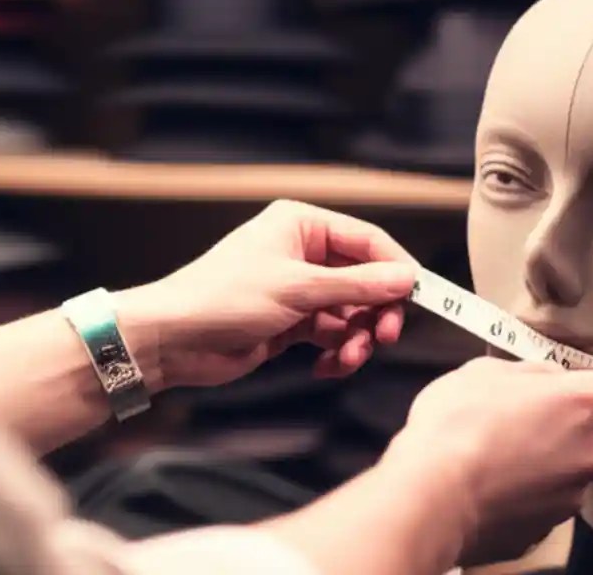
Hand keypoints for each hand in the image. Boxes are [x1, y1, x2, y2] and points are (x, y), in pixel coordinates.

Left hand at [118, 199, 419, 391]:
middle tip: (385, 336)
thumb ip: (357, 285)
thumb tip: (407, 278)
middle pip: (365, 280)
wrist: (174, 339)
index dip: (396, 270)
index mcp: (302, 225)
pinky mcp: (290, 323)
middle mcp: (303, 252)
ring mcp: (298, 289)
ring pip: (351, 312)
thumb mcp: (298, 289)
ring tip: (349, 357)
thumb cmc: (222, 297)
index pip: (368, 240)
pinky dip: (338, 352)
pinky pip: (332, 335)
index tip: (419, 298)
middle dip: (377, 311)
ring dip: (357, 338)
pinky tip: (328, 367)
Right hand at [381, 357, 592, 565]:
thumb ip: (530, 372)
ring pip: (563, 471)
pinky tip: (486, 488)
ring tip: (490, 459)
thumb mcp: (486, 369)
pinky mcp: (546, 531)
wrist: (433, 493)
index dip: (571, 387)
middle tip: (510, 424)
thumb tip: (544, 381)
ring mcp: (572, 497)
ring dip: (539, 464)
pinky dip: (520, 496)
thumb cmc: (459, 423)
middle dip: (557, 428)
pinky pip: (538, 504)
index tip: (542, 391)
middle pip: (586, 433)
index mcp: (588, 405)